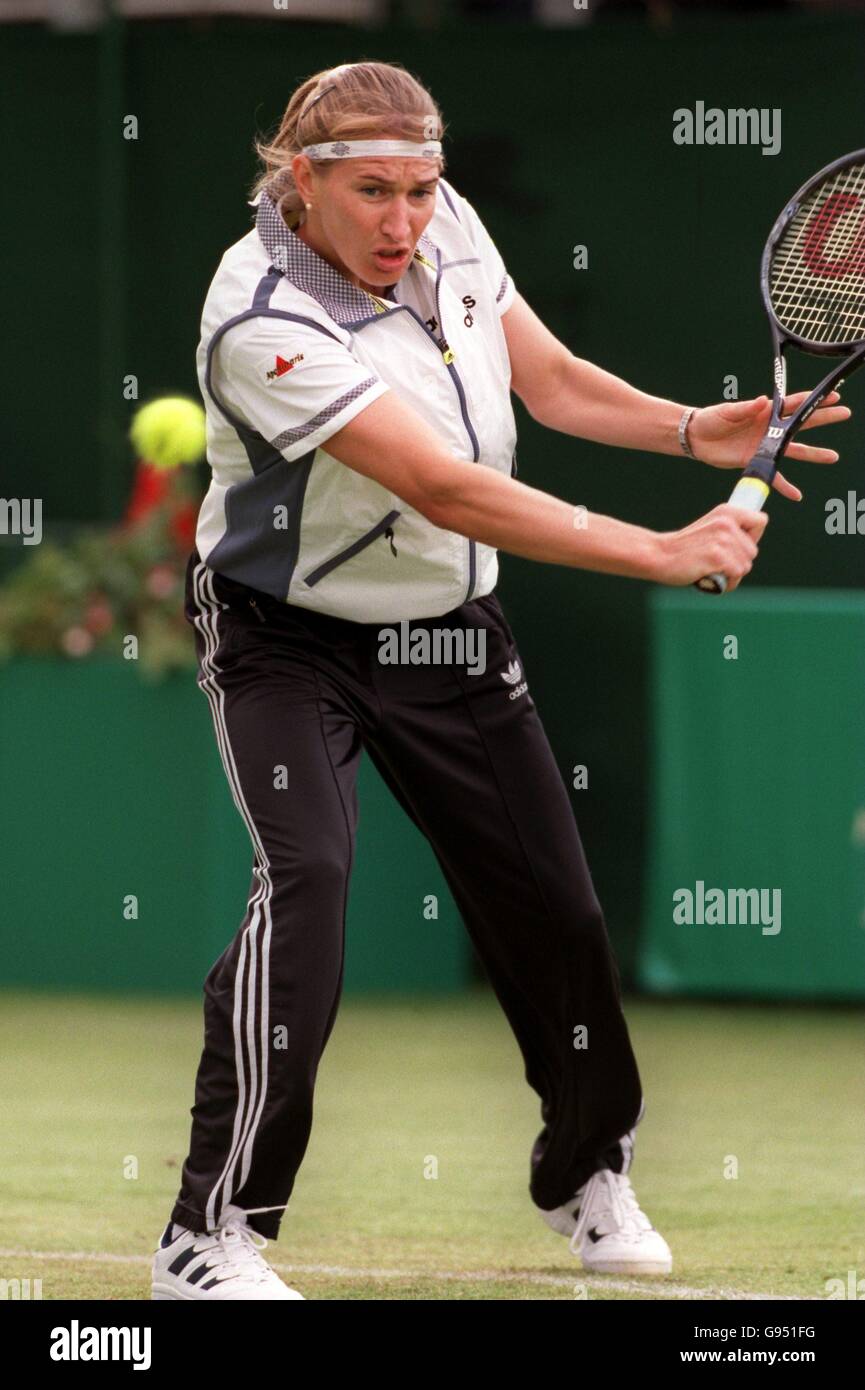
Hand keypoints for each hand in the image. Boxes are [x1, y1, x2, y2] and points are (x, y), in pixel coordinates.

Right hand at [654, 503, 768, 590]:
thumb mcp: (710, 528)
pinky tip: (712, 578)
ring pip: (746, 565)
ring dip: (731, 574)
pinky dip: (727, 583)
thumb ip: (730, 531)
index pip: (761, 521)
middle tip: (716, 563)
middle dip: (738, 561)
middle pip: (753, 551)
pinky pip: (737, 575)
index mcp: (727, 512)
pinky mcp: (718, 557)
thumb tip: (751, 546)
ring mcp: (723, 539)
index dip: (751, 537)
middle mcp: (727, 522)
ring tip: (713, 571)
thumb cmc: (685, 548)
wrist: (659, 555)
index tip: (735, 545)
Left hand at [687, 392, 849, 500]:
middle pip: (802, 424)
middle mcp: (770, 429)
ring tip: (833, 457)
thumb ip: (746, 408)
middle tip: (845, 414)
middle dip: (824, 418)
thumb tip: (764, 401)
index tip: (834, 395)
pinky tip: (797, 495)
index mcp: (765, 412)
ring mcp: (765, 446)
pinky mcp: (755, 462)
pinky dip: (784, 486)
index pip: (794, 404)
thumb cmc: (711, 419)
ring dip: (814, 454)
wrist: (696, 438)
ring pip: (795, 451)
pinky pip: (773, 476)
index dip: (814, 400)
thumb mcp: (727, 411)